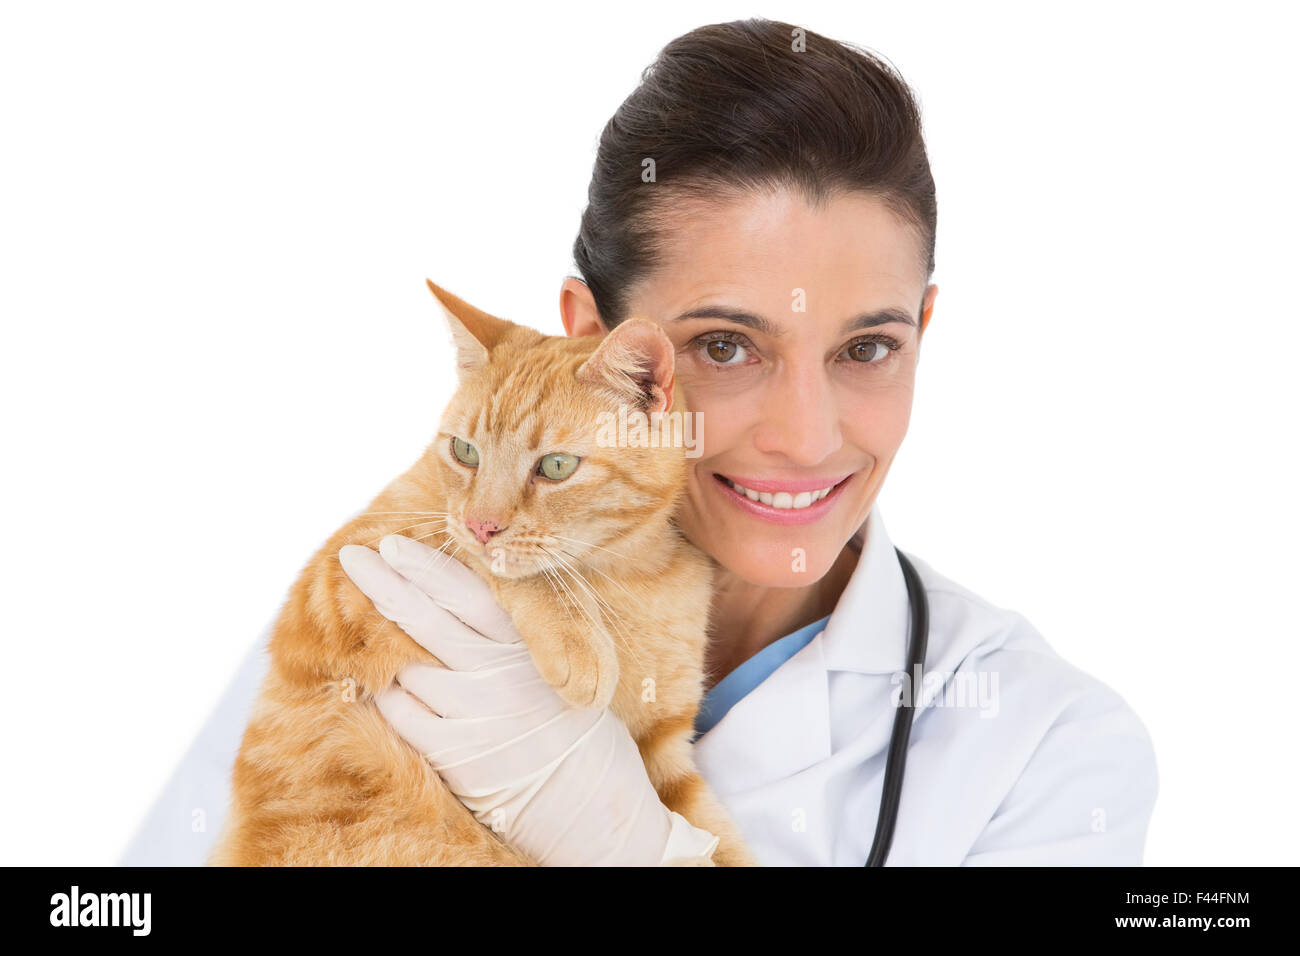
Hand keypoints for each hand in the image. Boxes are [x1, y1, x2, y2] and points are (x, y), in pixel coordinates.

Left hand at [337, 533, 719, 865]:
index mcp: (527, 651)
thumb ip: (514, 641)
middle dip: (385, 583)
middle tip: (354, 557)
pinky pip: (399, 714)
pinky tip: (382, 685)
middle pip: (426, 619)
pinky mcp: (453, 756)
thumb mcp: (561, 673)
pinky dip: (386, 695)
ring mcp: (472, 716)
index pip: (468, 595)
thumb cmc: (577, 734)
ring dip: (380, 644)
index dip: (428, 567)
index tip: (394, 545)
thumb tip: (465, 603)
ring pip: (404, 665)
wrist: (592, 809)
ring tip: (367, 628)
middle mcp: (497, 677)